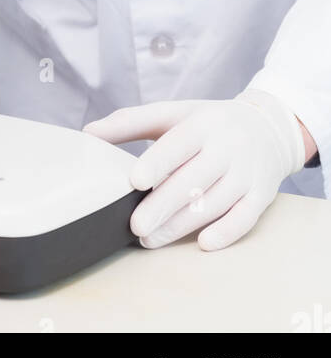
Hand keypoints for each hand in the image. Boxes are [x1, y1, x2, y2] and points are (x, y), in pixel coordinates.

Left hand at [83, 90, 305, 250]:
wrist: (268, 127)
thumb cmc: (208, 123)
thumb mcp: (173, 113)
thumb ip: (130, 122)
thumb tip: (88, 132)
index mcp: (202, 123)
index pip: (178, 144)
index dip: (157, 163)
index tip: (135, 181)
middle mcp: (227, 147)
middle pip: (194, 180)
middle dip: (163, 206)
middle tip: (135, 227)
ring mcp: (247, 172)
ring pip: (215, 202)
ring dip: (182, 225)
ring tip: (151, 239)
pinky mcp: (262, 194)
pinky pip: (245, 218)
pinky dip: (225, 233)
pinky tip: (201, 244)